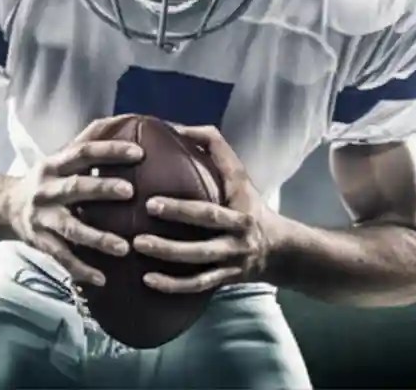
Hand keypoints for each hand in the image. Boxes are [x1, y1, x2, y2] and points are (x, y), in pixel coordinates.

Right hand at [1, 116, 142, 286]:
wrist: (4, 207)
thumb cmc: (48, 180)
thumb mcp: (61, 157)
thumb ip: (89, 139)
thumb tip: (125, 118)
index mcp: (55, 164)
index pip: (83, 152)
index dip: (110, 150)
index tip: (138, 152)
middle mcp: (47, 189)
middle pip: (76, 188)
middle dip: (102, 189)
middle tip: (130, 191)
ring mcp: (43, 218)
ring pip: (71, 229)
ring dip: (97, 238)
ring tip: (123, 247)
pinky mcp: (41, 243)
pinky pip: (62, 258)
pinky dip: (81, 269)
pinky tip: (102, 278)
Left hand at [132, 125, 284, 293]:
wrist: (278, 249)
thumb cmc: (248, 203)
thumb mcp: (238, 174)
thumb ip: (213, 146)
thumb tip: (177, 127)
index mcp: (239, 214)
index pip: (208, 213)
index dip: (180, 210)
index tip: (150, 203)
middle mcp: (237, 242)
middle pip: (202, 247)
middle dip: (169, 245)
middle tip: (137, 237)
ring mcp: (230, 265)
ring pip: (198, 271)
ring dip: (167, 265)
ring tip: (137, 255)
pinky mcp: (224, 282)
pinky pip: (198, 287)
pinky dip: (173, 286)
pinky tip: (146, 280)